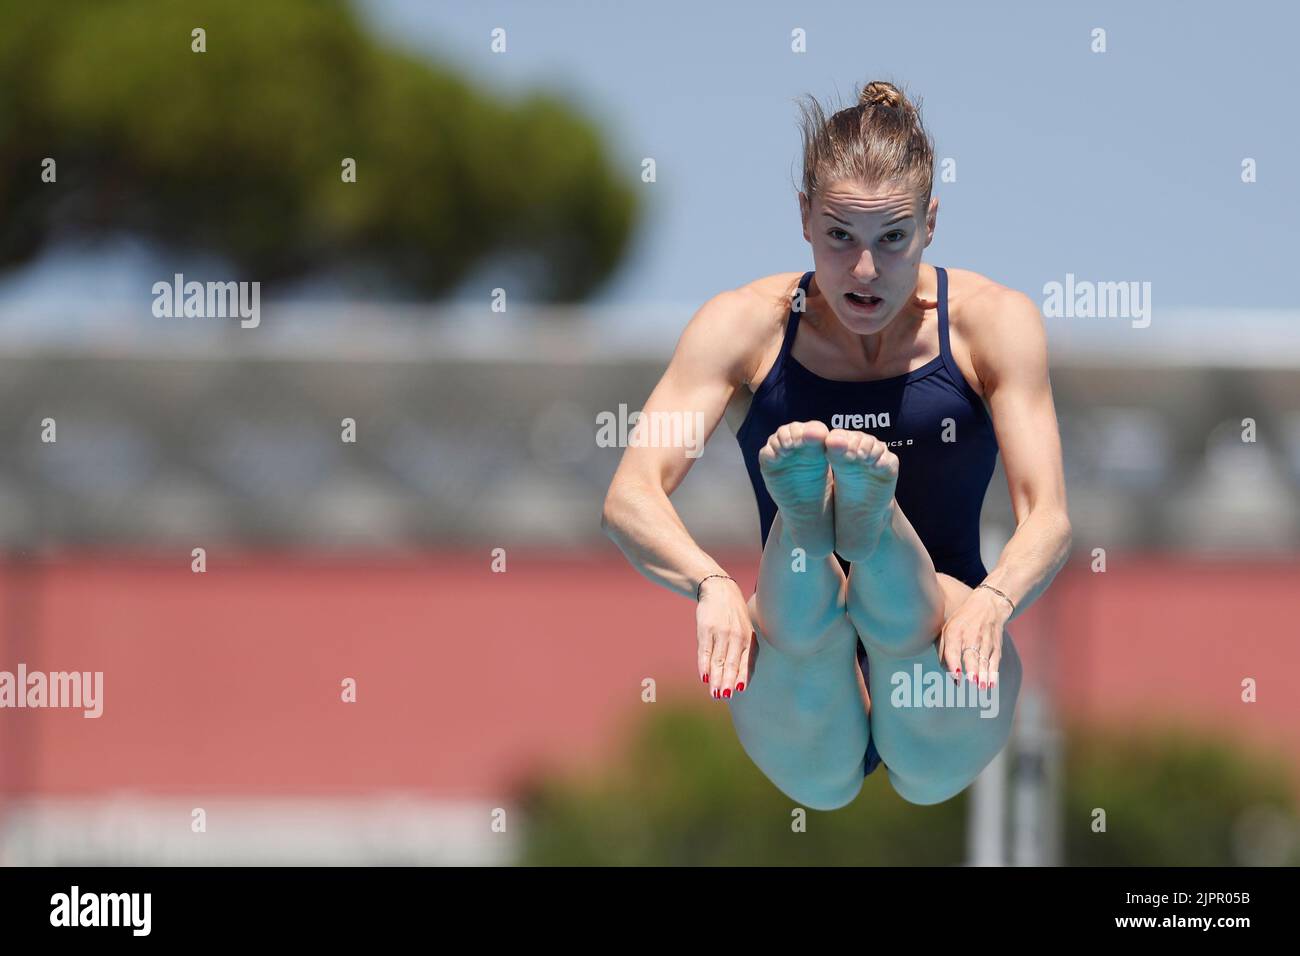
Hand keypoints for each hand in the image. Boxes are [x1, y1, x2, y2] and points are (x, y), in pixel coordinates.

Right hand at [696, 576, 753, 699]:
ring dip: (716, 678)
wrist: (719, 591)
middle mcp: (737, 636)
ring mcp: (722, 632)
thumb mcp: (745, 633)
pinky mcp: (707, 629)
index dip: (742, 676)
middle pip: (732, 663)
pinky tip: (704, 677)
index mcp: (749, 639)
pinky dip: (704, 665)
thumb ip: (744, 655)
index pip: (747, 662)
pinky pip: (705, 650)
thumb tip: (739, 683)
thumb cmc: (733, 618)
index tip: (739, 690)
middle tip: (724, 696)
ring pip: (719, 659)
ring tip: (714, 693)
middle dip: (728, 681)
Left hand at [937, 587, 1010, 690]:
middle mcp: (970, 637)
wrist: (988, 605)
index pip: (953, 649)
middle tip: (971, 681)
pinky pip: (995, 661)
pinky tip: (991, 684)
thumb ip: (944, 652)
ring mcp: (985, 641)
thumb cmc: (962, 621)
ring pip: (984, 660)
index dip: (954, 663)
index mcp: (954, 632)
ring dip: (983, 674)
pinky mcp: (996, 645)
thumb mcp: (947, 629)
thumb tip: (950, 676)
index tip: (956, 676)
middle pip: (971, 654)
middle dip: (972, 668)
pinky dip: (994, 673)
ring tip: (981, 687)